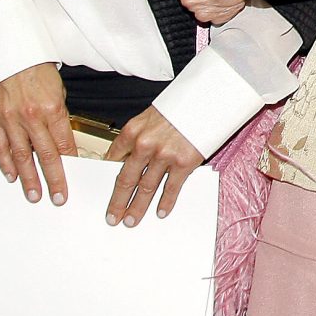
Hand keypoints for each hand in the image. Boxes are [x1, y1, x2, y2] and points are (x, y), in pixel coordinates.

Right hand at [0, 62, 75, 204]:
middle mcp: (31, 116)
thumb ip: (59, 116)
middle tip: (58, 197)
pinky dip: (5, 163)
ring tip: (34, 194)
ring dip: (28, 178)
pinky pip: (0, 146)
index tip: (75, 178)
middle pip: (45, 154)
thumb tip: (64, 141)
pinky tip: (12, 176)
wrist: (10, 51)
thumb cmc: (37, 69)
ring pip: (21, 156)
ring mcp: (10, 119)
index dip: (70, 163)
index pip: (64, 143)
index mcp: (52, 108)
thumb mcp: (58, 90)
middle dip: (54, 178)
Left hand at [105, 106, 203, 225]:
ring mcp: (164, 156)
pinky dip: (165, 203)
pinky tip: (160, 211)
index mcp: (133, 130)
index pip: (113, 159)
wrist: (210, 96)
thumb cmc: (183, 103)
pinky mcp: (184, 163)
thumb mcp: (152, 115)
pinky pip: (171, 188)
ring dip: (137, 207)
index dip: (107, 177)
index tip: (105, 189)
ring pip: (146, 189)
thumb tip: (132, 159)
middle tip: (113, 216)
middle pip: (126, 180)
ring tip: (132, 219)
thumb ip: (140, 137)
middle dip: (118, 202)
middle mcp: (145, 144)